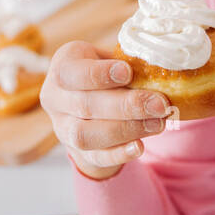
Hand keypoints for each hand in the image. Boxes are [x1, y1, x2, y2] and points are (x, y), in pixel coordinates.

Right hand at [40, 40, 171, 179]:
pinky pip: (95, 157)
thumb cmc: (109, 72)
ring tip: (158, 123)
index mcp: (62, 67)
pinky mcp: (77, 152)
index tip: (128, 72)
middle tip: (159, 104)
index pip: (72, 73)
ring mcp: (63, 128)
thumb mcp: (113, 57)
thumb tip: (159, 62)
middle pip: (84, 106)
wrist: (96, 102)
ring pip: (85, 135)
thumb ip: (129, 58)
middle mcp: (55, 98)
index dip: (99, 74)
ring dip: (125, 130)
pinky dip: (118, 154)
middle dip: (125, 106)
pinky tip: (140, 147)